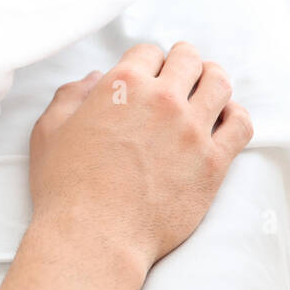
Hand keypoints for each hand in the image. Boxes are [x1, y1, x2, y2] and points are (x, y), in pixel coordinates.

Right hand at [27, 42, 253, 271]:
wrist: (94, 238)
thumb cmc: (65, 188)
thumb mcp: (49, 132)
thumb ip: (69, 96)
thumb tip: (93, 79)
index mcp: (122, 86)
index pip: (148, 52)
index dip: (146, 61)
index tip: (147, 73)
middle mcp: (162, 100)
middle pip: (189, 59)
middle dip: (183, 62)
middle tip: (181, 74)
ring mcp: (192, 131)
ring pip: (220, 84)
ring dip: (212, 80)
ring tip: (207, 88)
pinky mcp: (213, 163)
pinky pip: (241, 125)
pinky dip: (235, 115)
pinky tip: (224, 121)